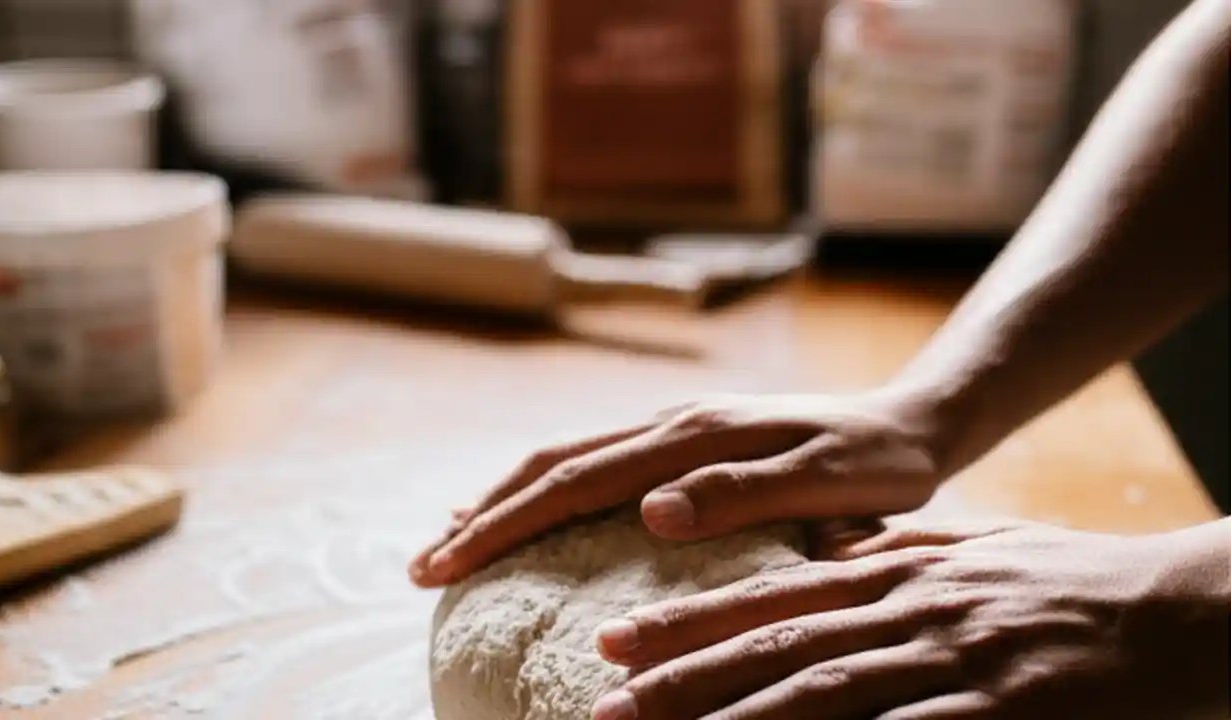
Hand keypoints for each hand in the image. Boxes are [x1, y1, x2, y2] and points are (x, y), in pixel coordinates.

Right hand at [409, 391, 947, 586]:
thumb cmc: (882, 464)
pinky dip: (548, 488)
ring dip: (504, 497)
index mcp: (694, 437)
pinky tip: (533, 509)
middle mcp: (673, 424)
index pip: (576, 481)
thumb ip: (745, 493)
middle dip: (482, 514)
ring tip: (454, 536)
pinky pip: (598, 461)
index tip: (446, 561)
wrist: (918, 421)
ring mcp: (677, 428)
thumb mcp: (830, 481)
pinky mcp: (688, 441)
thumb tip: (650, 511)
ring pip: (568, 458)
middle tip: (422, 567)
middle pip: (552, 464)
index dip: (504, 522)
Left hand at [589, 519, 1230, 719]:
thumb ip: (892, 552)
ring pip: (820, 689)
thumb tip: (826, 546)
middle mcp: (907, 609)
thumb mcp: (968, 551)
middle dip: (681, 674)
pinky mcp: (1000, 711)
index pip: (770, 594)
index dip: (687, 620)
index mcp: (895, 571)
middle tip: (603, 699)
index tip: (616, 641)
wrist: (1175, 608)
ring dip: (731, 717)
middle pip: (775, 641)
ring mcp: (952, 660)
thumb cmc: (1064, 582)